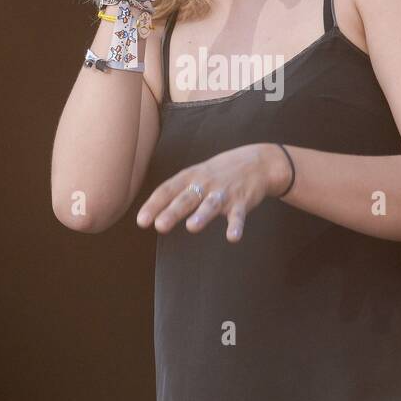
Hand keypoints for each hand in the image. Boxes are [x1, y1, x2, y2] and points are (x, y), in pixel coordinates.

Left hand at [136, 143, 291, 241]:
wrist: (258, 162)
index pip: (168, 190)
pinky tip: (232, 238)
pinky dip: (236, 226)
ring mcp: (224, 192)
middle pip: (186, 198)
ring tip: (192, 227)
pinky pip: (238, 215)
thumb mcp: (196, 174)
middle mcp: (205, 183)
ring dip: (202, 215)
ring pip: (211, 205)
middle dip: (173, 212)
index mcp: (191, 176)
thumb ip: (176, 192)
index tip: (141, 221)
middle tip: (159, 226)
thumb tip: (150, 212)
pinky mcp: (242, 201)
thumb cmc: (219, 172)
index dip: (154, 205)